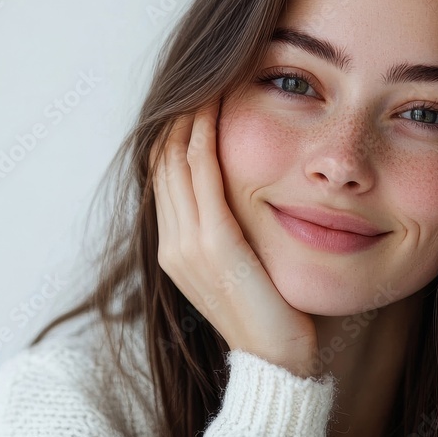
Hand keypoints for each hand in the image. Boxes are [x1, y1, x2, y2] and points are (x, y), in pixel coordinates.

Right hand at [151, 100, 318, 378]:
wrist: (275, 360)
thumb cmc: (267, 312)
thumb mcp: (236, 266)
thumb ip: (223, 231)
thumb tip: (233, 197)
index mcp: (173, 249)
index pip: (162, 175)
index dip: (173, 132)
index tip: (194, 97)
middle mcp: (172, 244)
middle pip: (162, 161)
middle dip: (178, 115)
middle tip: (201, 76)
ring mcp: (187, 244)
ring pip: (177, 161)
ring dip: (190, 117)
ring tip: (208, 81)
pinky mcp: (213, 244)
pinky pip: (203, 175)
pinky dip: (206, 137)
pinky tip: (216, 109)